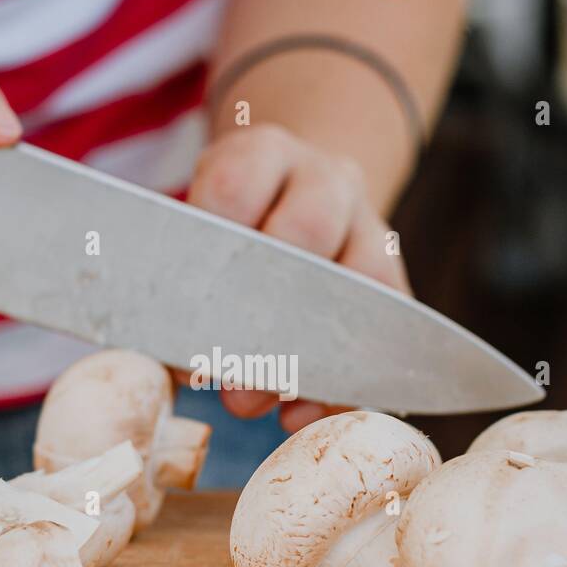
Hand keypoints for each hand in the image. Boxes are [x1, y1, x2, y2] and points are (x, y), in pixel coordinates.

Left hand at [186, 123, 410, 432]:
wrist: (305, 191)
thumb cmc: (231, 227)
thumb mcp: (201, 225)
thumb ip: (182, 280)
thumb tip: (172, 365)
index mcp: (261, 154)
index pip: (234, 186)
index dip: (207, 250)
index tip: (178, 312)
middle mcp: (324, 178)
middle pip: (308, 227)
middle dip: (263, 309)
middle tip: (224, 373)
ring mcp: (368, 225)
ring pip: (358, 280)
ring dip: (305, 353)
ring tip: (259, 402)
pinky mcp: (394, 280)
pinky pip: (384, 332)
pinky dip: (342, 383)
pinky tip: (303, 412)